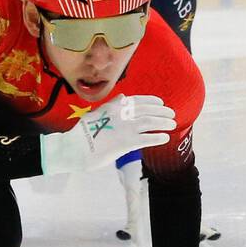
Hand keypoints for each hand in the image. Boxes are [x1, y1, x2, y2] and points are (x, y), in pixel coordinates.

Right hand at [40, 94, 175, 175]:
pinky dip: (159, 137)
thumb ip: (111, 106)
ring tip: (172, 124)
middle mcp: (121, 114)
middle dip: (162, 111)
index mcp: (113, 106)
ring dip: (164, 122)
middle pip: (148, 110)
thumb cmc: (82, 134)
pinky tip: (165, 138)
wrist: (73, 149)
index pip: (138, 100)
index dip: (152, 101)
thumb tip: (123, 97)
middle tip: (171, 114)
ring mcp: (125, 128)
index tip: (161, 102)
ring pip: (151, 121)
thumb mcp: (95, 114)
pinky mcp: (127, 143)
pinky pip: (148, 138)